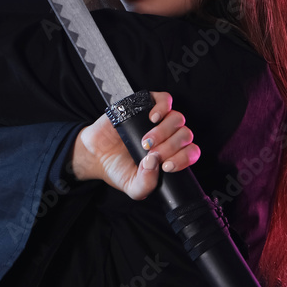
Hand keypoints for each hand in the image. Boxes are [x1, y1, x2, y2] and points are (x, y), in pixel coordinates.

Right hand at [70, 91, 200, 199]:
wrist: (95, 154)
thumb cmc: (117, 169)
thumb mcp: (133, 187)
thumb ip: (146, 184)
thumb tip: (153, 163)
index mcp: (171, 154)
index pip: (191, 152)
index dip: (183, 159)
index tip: (166, 166)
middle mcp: (168, 136)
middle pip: (185, 135)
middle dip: (170, 147)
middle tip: (151, 153)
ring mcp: (158, 120)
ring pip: (177, 119)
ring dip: (164, 131)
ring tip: (146, 140)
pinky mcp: (145, 106)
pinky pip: (165, 99)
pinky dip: (163, 107)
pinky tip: (153, 118)